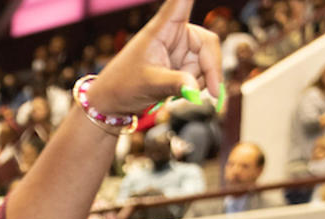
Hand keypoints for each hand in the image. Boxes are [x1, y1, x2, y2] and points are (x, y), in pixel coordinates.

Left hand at [88, 0, 221, 115]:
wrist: (111, 102)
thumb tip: (196, 90)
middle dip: (211, 68)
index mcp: (163, 27)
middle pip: (208, 43)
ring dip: (200, 80)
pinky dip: (196, 85)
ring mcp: (180, 48)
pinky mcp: (182, 63)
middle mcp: (175, 33)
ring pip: (206, 61)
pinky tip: (180, 94)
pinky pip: (201, 73)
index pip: (182, 0)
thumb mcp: (149, 85)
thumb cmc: (122, 86)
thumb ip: (175, 84)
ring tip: (175, 94)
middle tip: (213, 93)